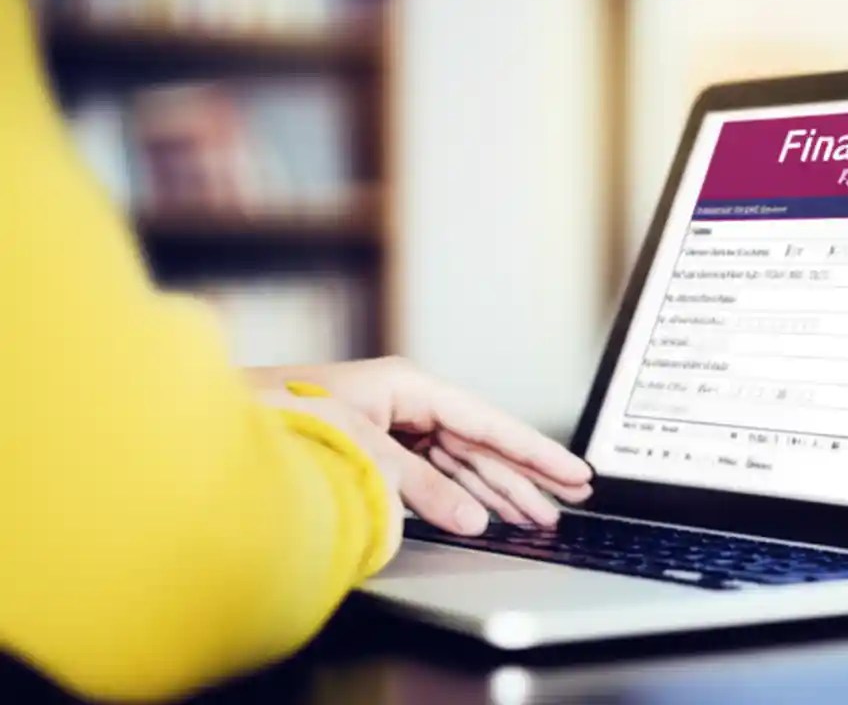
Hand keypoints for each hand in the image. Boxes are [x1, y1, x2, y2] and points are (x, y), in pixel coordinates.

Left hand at [249, 357, 593, 534]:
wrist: (219, 425)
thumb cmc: (280, 416)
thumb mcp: (363, 449)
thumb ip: (422, 486)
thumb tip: (473, 516)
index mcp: (407, 385)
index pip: (489, 422)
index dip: (536, 450)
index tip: (574, 470)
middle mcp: (404, 402)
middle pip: (481, 443)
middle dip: (526, 474)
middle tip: (570, 499)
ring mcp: (390, 427)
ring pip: (459, 462)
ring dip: (498, 490)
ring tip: (537, 515)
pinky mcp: (374, 451)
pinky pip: (432, 474)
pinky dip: (460, 495)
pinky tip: (483, 511)